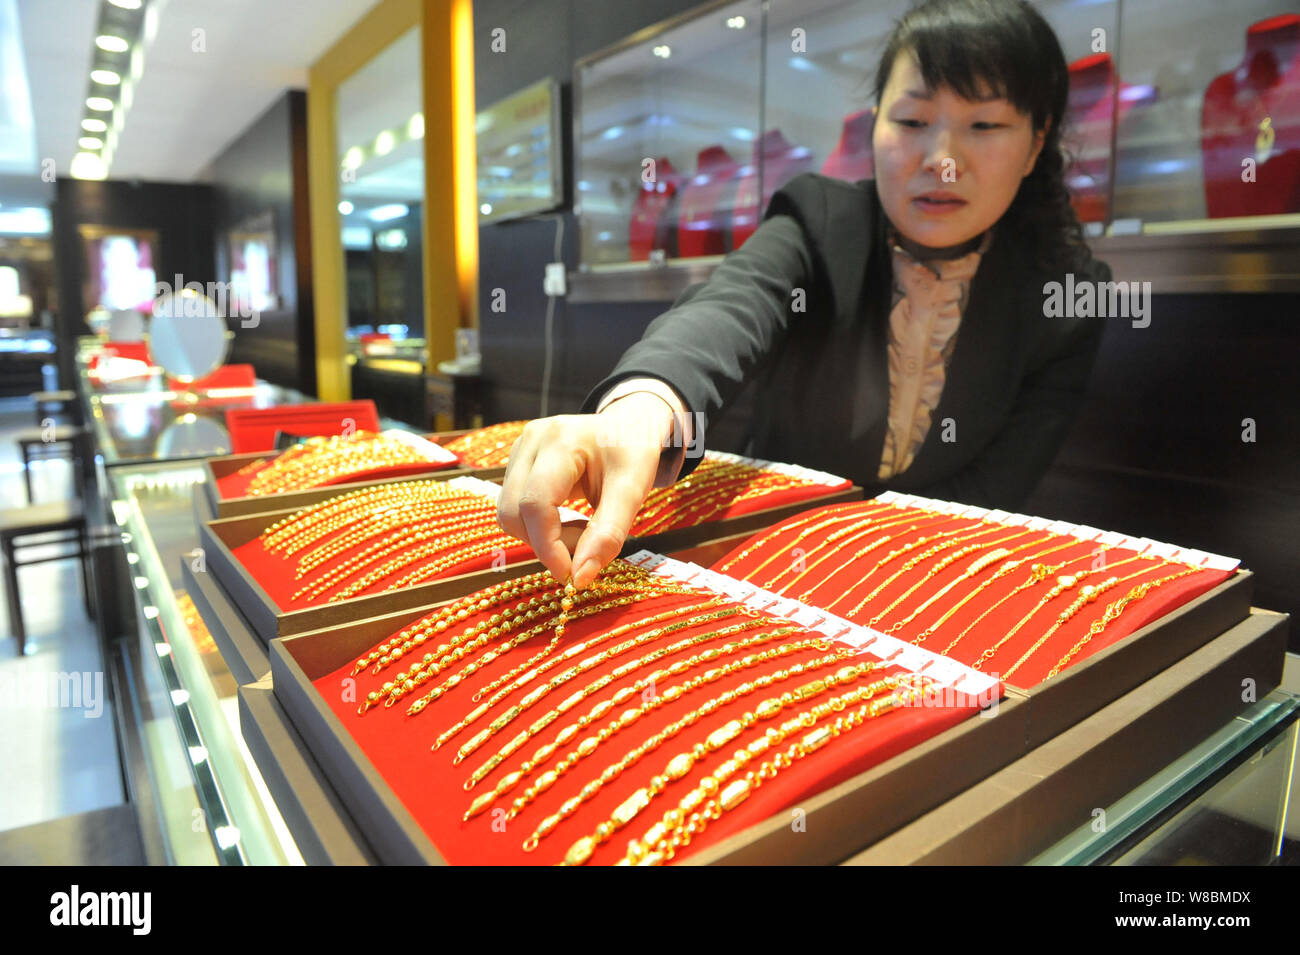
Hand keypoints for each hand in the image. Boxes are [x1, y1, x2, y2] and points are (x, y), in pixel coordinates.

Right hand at [495, 393, 674, 587]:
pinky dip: (537, 525)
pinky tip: (567, 519)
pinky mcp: (517, 461)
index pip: (535, 504)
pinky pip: (512, 506)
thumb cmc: (633, 453)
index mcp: (561, 440)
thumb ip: (608, 534)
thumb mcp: (633, 490)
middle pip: (513, 511)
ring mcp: (520, 448)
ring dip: (539, 536)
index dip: (549, 547)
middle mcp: (532, 440)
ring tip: (580, 529)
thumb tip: (580, 577)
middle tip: (583, 548)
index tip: (572, 576)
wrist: (629, 424)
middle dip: (545, 543)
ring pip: (507, 513)